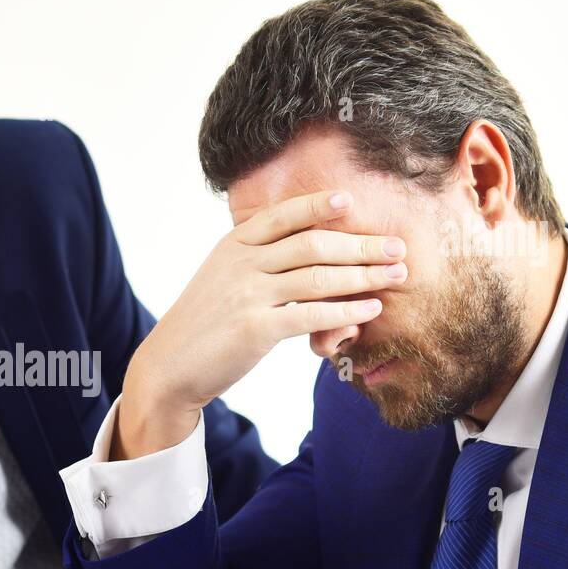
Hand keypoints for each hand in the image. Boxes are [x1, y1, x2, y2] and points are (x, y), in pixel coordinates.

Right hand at [113, 189, 406, 457]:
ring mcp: (248, 295)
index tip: (352, 202)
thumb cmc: (204, 324)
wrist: (169, 366)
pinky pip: (312, 315)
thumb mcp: (222, 278)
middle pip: (313, 244)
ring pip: (318, 277)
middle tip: (398, 247)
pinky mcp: (256, 329)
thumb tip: (308, 252)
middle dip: (361, 245)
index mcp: (233, 244)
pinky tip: (371, 310)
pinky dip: (347, 312)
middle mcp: (241, 263)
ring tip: (396, 275)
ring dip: (364, 275)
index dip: (318, 205)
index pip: (284, 215)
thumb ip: (257, 260)